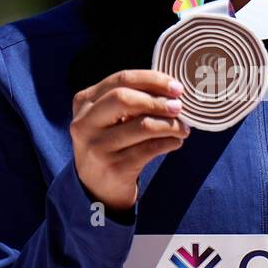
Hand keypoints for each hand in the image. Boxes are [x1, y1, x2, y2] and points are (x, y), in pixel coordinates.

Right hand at [70, 68, 188, 212]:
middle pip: (124, 98)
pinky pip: (150, 149)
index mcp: (84, 102)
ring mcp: (97, 147)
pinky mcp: (114, 167)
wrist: (96, 187)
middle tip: (179, 107)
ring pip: (142, 126)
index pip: (121, 79)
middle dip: (158, 101)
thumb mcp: (108, 118)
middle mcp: (85, 123)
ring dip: (170, 125)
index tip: (176, 87)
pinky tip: (175, 142)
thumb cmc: (110, 143)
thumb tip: (172, 92)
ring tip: (183, 128)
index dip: (152, 80)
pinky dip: (169, 143)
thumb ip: (131, 100)